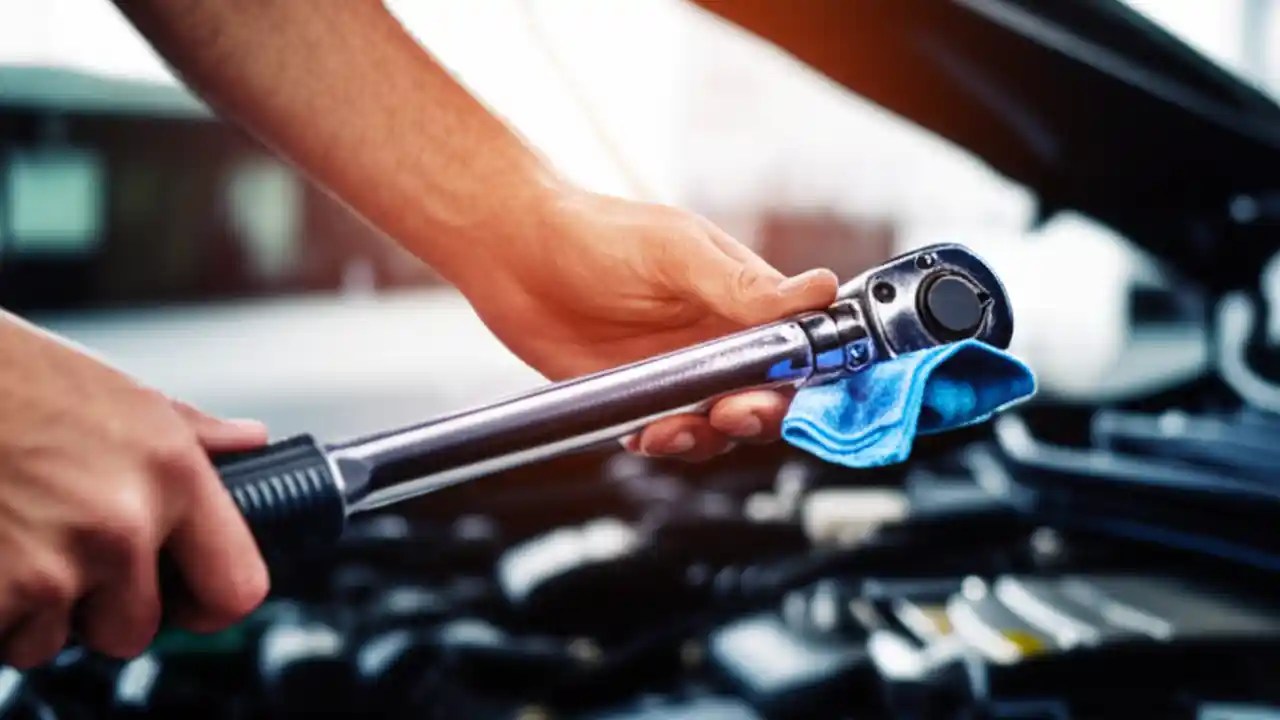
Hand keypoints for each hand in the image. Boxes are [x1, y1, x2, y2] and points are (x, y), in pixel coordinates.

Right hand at [0, 314, 269, 667]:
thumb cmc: (18, 379)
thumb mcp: (123, 394)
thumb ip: (194, 434)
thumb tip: (247, 442)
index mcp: (173, 475)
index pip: (235, 589)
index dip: (208, 604)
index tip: (187, 599)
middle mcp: (122, 525)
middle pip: (134, 630)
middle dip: (97, 608)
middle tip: (61, 552)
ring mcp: (53, 567)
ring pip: (52, 642)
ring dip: (30, 611)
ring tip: (12, 538)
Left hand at [455, 187, 838, 460]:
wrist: (514, 253)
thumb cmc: (597, 235)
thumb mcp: (676, 253)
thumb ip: (744, 287)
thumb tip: (820, 290)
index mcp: (744, 299)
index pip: (800, 347)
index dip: (810, 376)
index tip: (798, 390)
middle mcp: (719, 340)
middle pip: (768, 398)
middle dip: (760, 416)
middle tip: (735, 412)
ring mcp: (681, 373)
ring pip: (720, 428)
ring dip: (708, 437)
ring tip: (675, 427)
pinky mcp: (640, 398)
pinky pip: (669, 436)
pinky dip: (665, 444)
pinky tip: (646, 433)